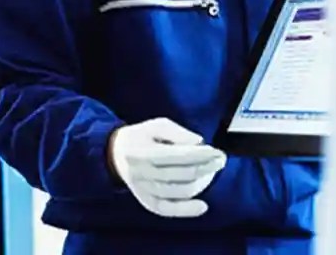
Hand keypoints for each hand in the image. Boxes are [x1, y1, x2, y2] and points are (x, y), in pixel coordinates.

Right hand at [107, 117, 227, 217]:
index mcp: (146, 152)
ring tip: (212, 173)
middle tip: (221, 160)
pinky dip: (186, 210)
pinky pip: (168, 209)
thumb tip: (199, 142)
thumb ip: (177, 132)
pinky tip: (203, 206)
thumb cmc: (139, 137)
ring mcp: (145, 190)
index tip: (217, 151)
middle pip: (183, 174)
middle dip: (207, 167)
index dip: (203, 155)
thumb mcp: (156, 125)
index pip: (181, 156)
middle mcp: (144, 174)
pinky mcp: (146, 202)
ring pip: (180, 192)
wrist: (114, 154)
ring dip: (202, 184)